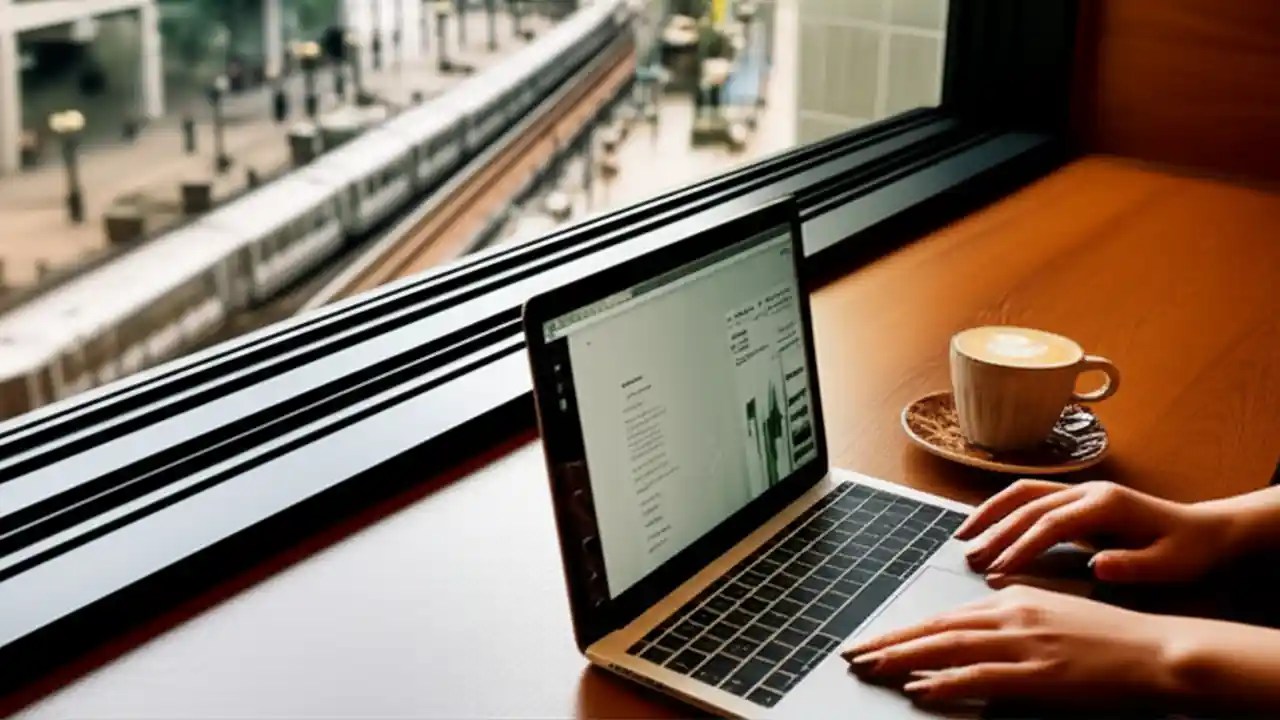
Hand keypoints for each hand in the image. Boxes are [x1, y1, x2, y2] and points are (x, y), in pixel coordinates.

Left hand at [841, 585, 1179, 707]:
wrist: (1156, 652)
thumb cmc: (1108, 639)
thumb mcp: (1051, 614)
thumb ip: (1011, 616)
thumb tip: (975, 623)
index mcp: (1012, 600)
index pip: (945, 616)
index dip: (905, 630)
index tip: (874, 640)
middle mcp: (1011, 615)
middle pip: (936, 628)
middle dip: (890, 642)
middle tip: (853, 653)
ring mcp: (1024, 644)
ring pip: (947, 648)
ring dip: (903, 658)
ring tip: (870, 667)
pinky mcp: (1039, 674)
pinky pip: (979, 677)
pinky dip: (945, 682)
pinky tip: (919, 688)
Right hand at [956, 479, 1230, 582]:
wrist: (1205, 530)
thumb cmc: (1187, 551)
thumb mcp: (1170, 566)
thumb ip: (1133, 565)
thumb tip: (1097, 565)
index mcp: (1106, 504)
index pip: (1051, 522)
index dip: (1022, 546)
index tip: (998, 570)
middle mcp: (1088, 490)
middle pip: (1029, 505)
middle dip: (996, 532)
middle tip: (970, 559)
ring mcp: (1080, 490)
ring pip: (1023, 493)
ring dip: (990, 512)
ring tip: (963, 537)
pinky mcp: (1076, 498)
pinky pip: (1030, 496)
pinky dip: (1002, 508)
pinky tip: (985, 524)